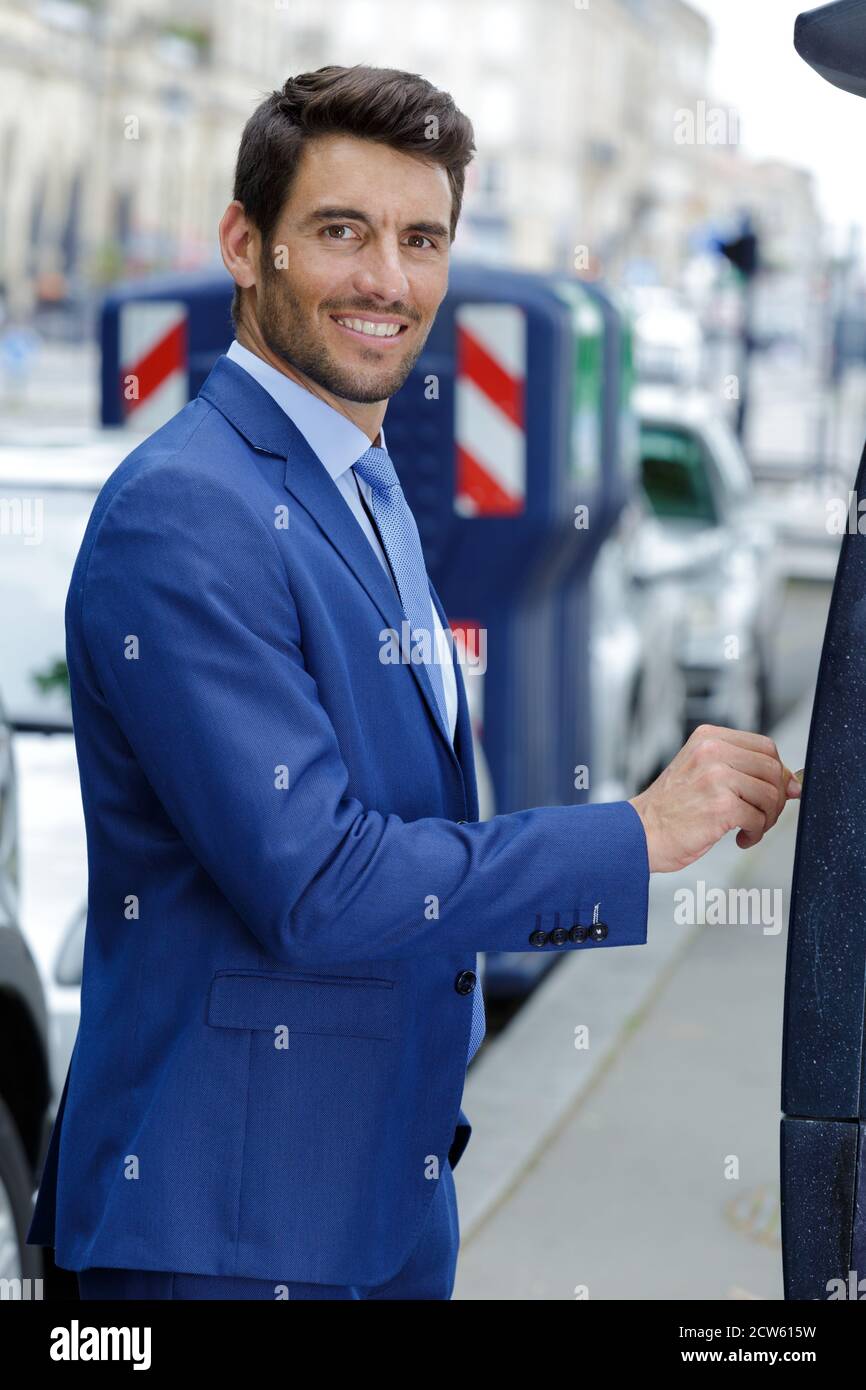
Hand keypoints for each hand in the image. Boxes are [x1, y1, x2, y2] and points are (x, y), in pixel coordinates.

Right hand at [628, 724, 801, 873]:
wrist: (639, 832)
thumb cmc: (669, 808)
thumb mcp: (701, 773)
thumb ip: (742, 771)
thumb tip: (794, 784)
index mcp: (708, 738)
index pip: (765, 747)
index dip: (777, 772)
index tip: (775, 792)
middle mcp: (712, 751)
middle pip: (773, 769)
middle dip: (776, 798)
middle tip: (762, 816)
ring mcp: (716, 777)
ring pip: (771, 795)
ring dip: (767, 818)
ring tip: (748, 828)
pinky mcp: (720, 805)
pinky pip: (759, 818)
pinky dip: (755, 834)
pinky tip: (738, 838)